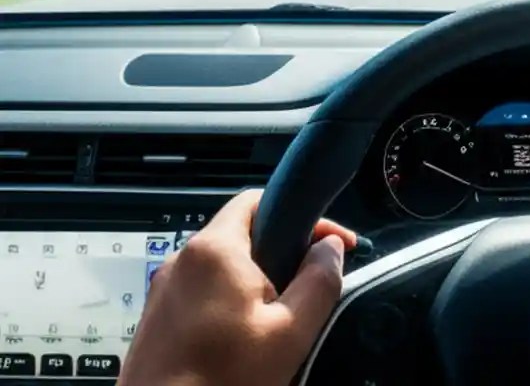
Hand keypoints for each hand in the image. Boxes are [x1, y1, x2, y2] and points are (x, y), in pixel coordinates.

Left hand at [119, 190, 357, 385]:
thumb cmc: (221, 382)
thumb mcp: (291, 333)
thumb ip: (319, 281)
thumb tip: (331, 247)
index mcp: (214, 251)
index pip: (261, 199)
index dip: (305, 217)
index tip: (333, 244)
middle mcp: (182, 261)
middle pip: (244, 234)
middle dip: (283, 256)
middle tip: (307, 291)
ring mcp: (164, 290)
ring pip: (225, 266)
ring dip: (257, 283)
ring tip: (277, 324)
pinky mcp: (157, 317)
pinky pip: (204, 292)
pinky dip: (231, 304)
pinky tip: (244, 340)